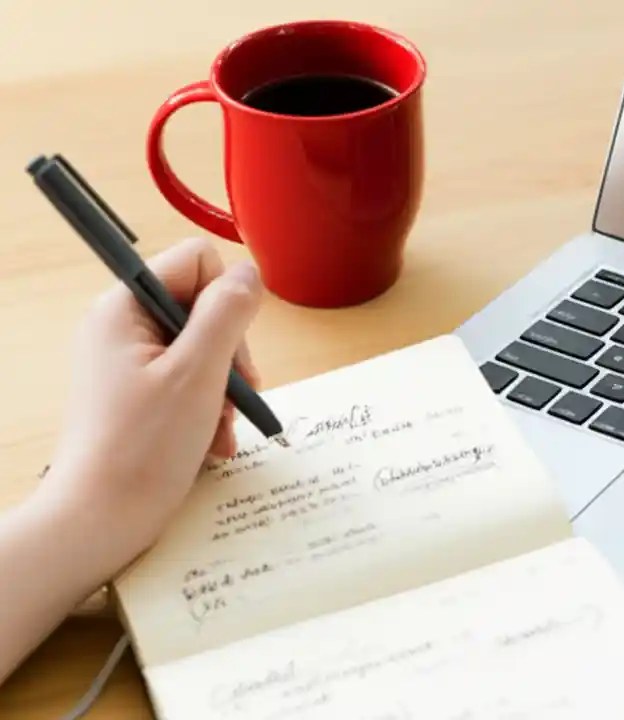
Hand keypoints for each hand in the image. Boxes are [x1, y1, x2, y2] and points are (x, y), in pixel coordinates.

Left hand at [37, 238, 262, 579]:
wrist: (101, 520)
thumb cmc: (143, 448)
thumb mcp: (199, 373)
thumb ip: (227, 314)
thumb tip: (248, 273)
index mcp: (124, 307)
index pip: (195, 262)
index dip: (225, 301)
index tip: (226, 350)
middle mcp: (121, 326)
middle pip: (204, 307)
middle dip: (230, 354)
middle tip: (233, 394)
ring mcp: (128, 361)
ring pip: (204, 348)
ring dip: (224, 388)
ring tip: (221, 427)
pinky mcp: (137, 392)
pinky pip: (190, 380)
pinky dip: (209, 408)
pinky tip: (212, 441)